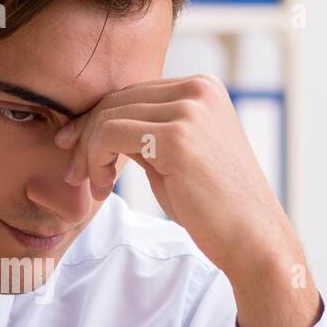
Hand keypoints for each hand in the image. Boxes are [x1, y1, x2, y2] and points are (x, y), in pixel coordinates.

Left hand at [56, 74, 320, 326]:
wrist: (252, 239)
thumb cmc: (213, 206)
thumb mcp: (175, 156)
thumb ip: (146, 132)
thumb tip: (100, 122)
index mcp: (202, 87)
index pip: (129, 93)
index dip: (95, 122)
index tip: (75, 152)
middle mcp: (198, 89)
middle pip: (115, 101)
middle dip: (85, 137)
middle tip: (74, 174)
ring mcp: (190, 110)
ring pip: (108, 117)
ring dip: (89, 154)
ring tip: (97, 187)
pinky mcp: (178, 137)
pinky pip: (110, 135)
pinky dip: (96, 161)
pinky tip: (105, 188)